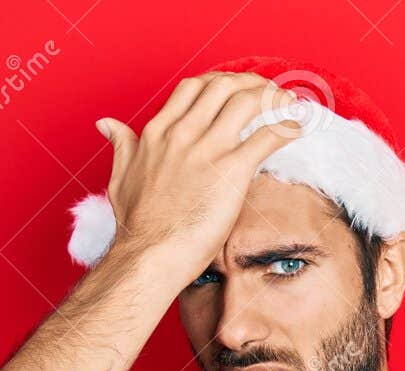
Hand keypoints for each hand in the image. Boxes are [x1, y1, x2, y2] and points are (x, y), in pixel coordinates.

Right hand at [94, 72, 303, 287]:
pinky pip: (266, 136)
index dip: (220, 82)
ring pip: (247, 101)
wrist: (148, 255)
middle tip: (268, 93)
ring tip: (288, 103)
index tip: (236, 90)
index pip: (193, 88)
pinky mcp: (230, 171)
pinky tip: (296, 128)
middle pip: (223, 86)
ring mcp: (207, 150)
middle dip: (251, 83)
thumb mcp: (120, 177)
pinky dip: (286, 127)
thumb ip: (121, 145)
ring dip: (272, 97)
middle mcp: (183, 133)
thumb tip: (107, 124)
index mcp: (158, 133)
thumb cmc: (137, 226)